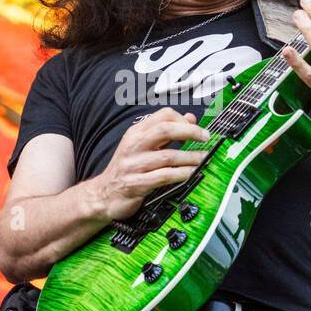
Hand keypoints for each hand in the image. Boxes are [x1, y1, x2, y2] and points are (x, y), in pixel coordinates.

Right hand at [95, 107, 210, 220]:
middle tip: (205, 138)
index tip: (197, 128)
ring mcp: (134, 165)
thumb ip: (165, 132)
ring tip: (203, 159)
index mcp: (136, 133)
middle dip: (190, 133)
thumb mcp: (142, 146)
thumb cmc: (127, 169)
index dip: (183, 120)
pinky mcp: (136, 184)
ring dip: (190, 157)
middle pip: (165, 130)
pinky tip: (191, 174)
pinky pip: (164, 177)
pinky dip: (181, 174)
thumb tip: (189, 119)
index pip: (163, 116)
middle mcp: (133, 146)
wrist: (104, 194)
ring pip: (168, 156)